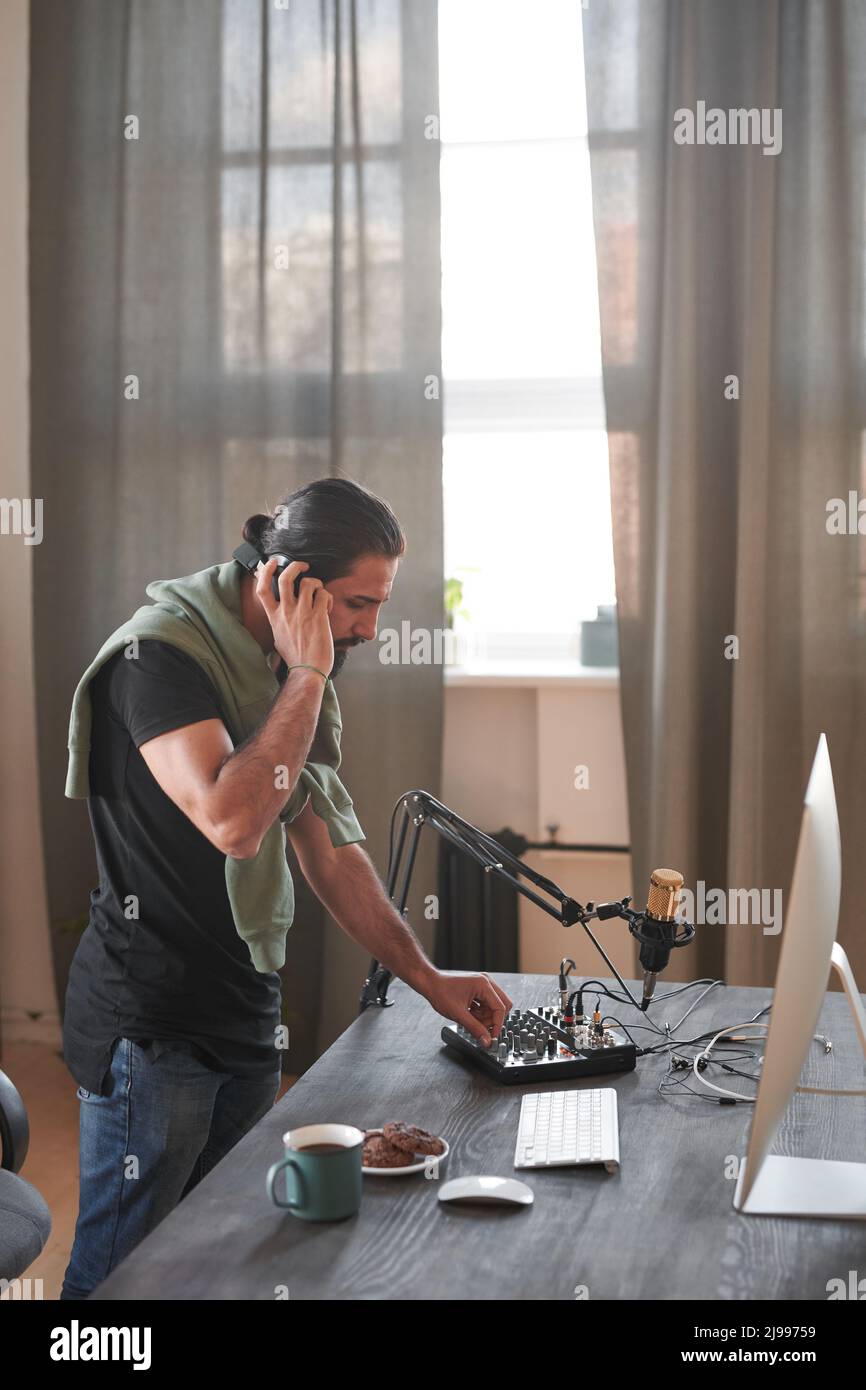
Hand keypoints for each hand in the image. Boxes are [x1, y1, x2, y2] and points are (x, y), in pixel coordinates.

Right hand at [256, 557, 334, 675]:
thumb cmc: (295, 658)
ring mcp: (302, 614)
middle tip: (303, 566)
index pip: (262, 589)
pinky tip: (328, 606)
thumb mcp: (278, 638)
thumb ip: (278, 623)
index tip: (272, 563)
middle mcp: (286, 612)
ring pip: (308, 582)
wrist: (307, 672)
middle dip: (294, 566)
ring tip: (319, 592)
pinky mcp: (318, 617)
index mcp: (274, 617)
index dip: (265, 571)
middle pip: (285, 578)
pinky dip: (327, 596)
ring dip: (316, 583)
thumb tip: (281, 617)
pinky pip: (323, 594)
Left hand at [420, 969, 512, 1047]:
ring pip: (494, 1006)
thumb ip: (475, 1028)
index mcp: (484, 985)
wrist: (430, 983)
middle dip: (492, 1020)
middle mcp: (486, 982)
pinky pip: (487, 1004)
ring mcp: (483, 984)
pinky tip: (469, 1014)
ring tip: (470, 1019)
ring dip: (485, 1017)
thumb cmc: (441, 993)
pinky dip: (481, 1012)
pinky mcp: (478, 988)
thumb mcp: (459, 1014)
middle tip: (480, 1027)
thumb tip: (486, 1041)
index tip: (491, 1037)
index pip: (500, 1008)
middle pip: (502, 1005)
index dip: (497, 1024)